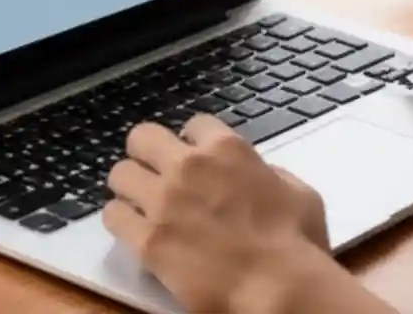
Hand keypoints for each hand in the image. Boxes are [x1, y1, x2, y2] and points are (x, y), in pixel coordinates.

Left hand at [102, 115, 330, 312]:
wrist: (276, 287)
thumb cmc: (297, 242)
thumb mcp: (299, 192)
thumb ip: (268, 174)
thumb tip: (256, 174)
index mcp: (227, 149)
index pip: (193, 124)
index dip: (193, 143)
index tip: (195, 160)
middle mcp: (188, 166)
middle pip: (142, 137)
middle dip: (147, 154)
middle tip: (156, 175)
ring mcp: (163, 201)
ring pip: (119, 174)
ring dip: (130, 188)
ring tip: (141, 206)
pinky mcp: (146, 239)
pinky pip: (112, 216)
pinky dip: (122, 222)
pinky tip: (136, 232)